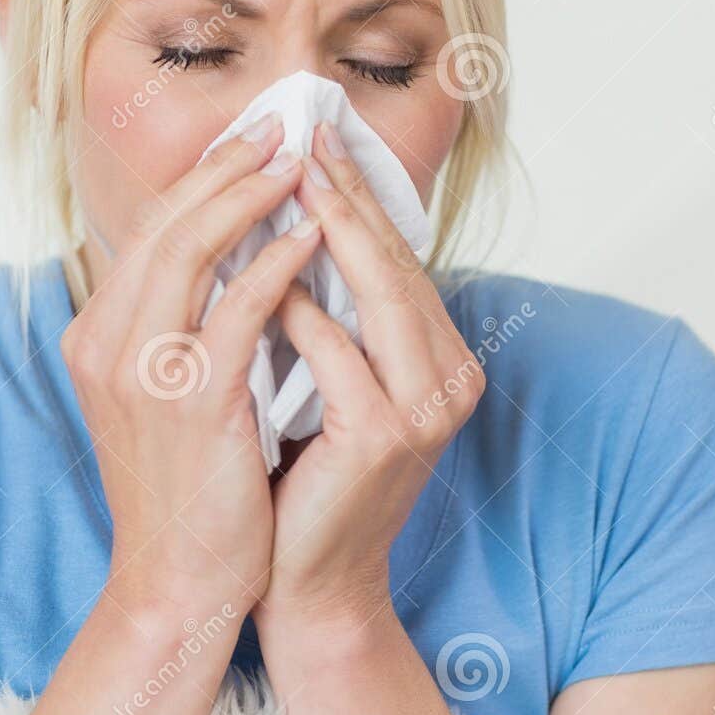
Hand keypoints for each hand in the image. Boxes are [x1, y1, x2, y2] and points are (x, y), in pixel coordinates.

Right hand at [59, 117, 322, 622]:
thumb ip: (182, 329)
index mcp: (97, 336)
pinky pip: (236, 308)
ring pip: (191, 248)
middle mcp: (106, 342)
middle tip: (282, 126)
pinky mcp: (190, 399)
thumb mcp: (165, 397)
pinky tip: (312, 236)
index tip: (251, 140)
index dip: (202, 178)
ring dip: (251, 194)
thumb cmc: (189, 491)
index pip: (149, 231)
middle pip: (165, 222)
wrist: (178, 584)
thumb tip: (233, 261)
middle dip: (227, 166)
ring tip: (301, 162)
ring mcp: (143, 369)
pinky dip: (276, 263)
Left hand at [258, 121, 485, 634]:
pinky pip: (336, 354)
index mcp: (441, 358)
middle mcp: (450, 378)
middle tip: (304, 132)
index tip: (316, 137)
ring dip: (329, 232)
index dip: (357, 195)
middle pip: (395, 263)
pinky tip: (264, 276)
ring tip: (287, 178)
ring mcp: (426, 409)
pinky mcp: (383, 437)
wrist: (306, 583)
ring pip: (378, 295)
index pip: (397, 258)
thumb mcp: (328, 382)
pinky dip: (300, 312)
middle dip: (346, 193)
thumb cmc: (304, 478)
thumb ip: (331, 313)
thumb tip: (291, 218)